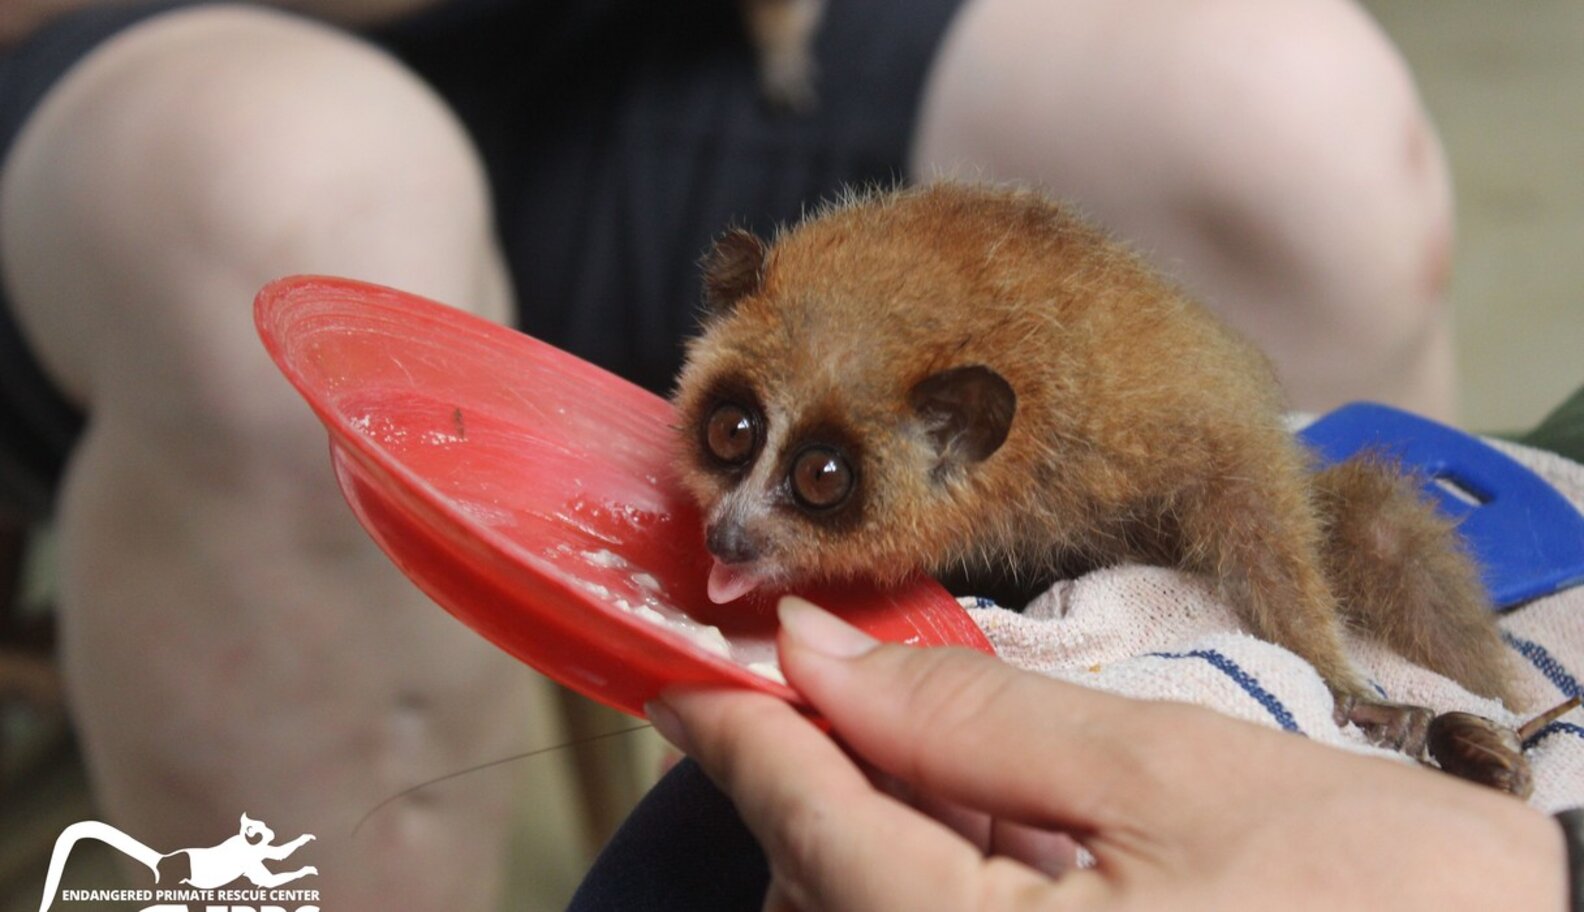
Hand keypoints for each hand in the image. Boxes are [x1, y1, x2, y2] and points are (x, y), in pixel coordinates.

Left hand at [647, 597, 1566, 910]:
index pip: (811, 830)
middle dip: (813, 776)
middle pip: (821, 890)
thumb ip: (971, 718)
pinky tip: (983, 822)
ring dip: (874, 828)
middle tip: (838, 676)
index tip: (682, 672)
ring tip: (930, 744)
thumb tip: (822, 648)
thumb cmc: (1378, 891)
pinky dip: (933, 876)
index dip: (738, 735)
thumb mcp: (1167, 772)